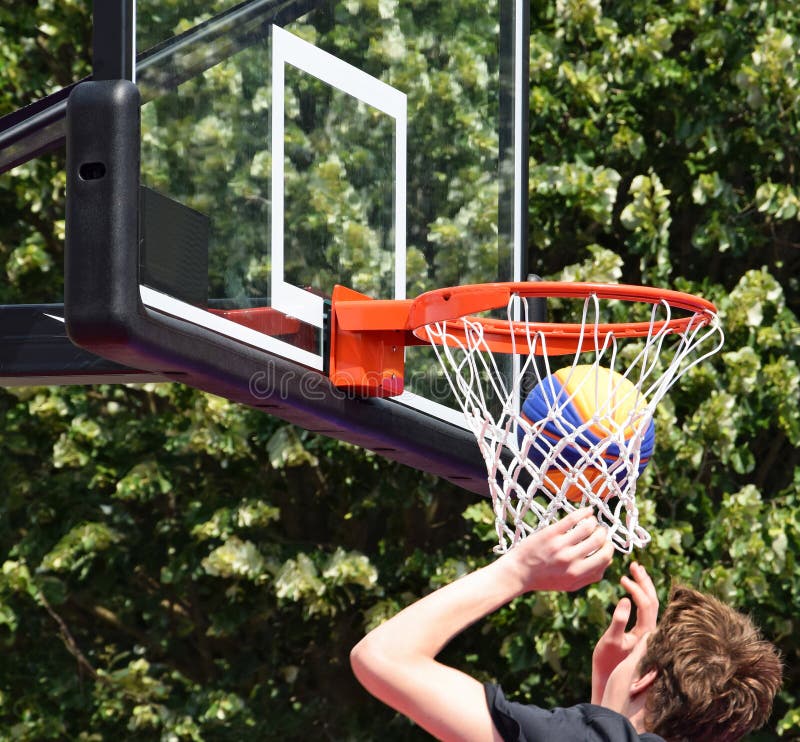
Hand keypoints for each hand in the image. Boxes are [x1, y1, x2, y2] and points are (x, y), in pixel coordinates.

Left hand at [504, 507, 613, 593]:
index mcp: (578, 574)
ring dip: (594, 522)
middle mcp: (571, 560)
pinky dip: (584, 512)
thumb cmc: (544, 579)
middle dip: (603, 533)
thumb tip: (608, 562)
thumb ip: (589, 577)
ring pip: (588, 527)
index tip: (605, 543)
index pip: (605, 558)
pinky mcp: (550, 533)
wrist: (518, 572)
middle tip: (600, 530)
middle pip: (599, 541)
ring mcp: (560, 546)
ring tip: (591, 521)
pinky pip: (572, 519)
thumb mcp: (569, 585)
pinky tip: (587, 511)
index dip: (609, 548)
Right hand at [591, 562, 658, 702]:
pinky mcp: (642, 633)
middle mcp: (651, 631)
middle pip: (653, 601)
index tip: (622, 579)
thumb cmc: (608, 663)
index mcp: (646, 633)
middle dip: (644, 581)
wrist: (610, 681)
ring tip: (636, 571)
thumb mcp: (611, 641)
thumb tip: (626, 599)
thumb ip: (619, 621)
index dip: (636, 589)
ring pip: (651, 604)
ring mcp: (647, 632)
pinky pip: (646, 610)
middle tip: (635, 565)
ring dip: (644, 586)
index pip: (646, 604)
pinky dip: (641, 595)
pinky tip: (634, 589)